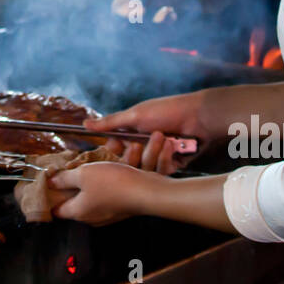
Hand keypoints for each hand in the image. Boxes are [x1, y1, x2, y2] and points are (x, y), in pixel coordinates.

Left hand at [49, 161, 161, 225]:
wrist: (147, 191)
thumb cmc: (113, 184)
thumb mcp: (83, 174)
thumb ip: (65, 178)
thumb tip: (51, 182)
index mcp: (78, 212)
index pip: (56, 210)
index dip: (50, 196)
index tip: (48, 183)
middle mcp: (91, 217)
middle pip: (74, 199)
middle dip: (72, 182)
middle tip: (71, 167)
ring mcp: (106, 213)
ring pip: (92, 193)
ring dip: (92, 177)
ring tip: (93, 162)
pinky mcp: (120, 207)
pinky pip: (107, 192)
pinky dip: (106, 179)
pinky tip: (110, 165)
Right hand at [86, 91, 208, 174]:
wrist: (198, 117)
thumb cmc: (166, 111)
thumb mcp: (135, 115)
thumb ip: (110, 123)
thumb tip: (85, 124)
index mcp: (134, 131)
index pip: (117, 147)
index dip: (116, 148)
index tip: (116, 145)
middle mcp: (146, 144)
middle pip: (130, 160)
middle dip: (135, 153)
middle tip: (140, 144)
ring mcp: (160, 155)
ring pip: (146, 168)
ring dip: (154, 154)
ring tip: (165, 139)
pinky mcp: (174, 164)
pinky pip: (163, 172)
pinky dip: (168, 160)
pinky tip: (175, 148)